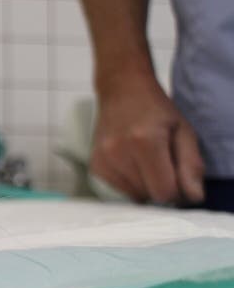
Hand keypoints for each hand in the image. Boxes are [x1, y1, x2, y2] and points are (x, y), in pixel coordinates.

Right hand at [91, 75, 204, 203]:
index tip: (177, 176)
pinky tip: (132, 163)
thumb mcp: (183, 131)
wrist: (121, 90)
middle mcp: (119, 152)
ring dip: (144, 185)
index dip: (176, 190)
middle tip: (162, 164)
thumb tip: (192, 196)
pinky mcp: (95, 166)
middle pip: (148, 195)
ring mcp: (103, 160)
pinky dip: (130, 183)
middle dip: (159, 186)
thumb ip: (191, 165)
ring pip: (133, 195)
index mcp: (146, 142)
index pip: (164, 192)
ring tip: (145, 162)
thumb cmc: (155, 109)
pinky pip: (119, 190)